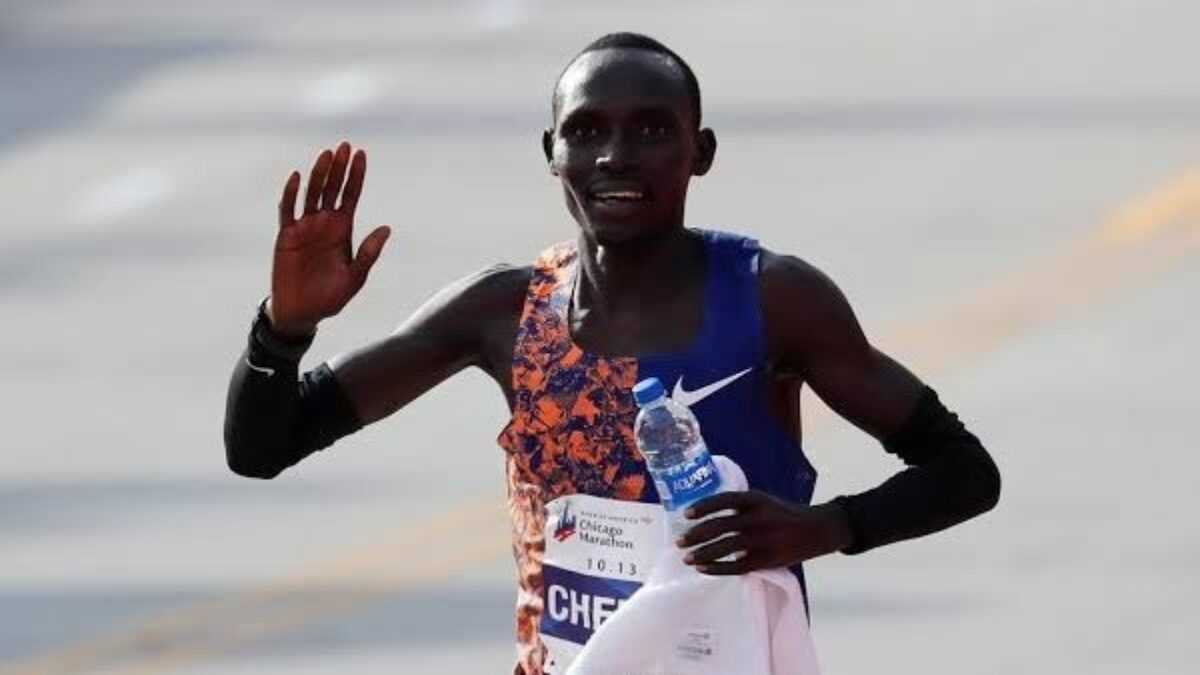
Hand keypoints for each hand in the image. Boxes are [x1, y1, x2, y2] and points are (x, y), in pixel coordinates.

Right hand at [269, 141, 391, 336]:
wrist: (303, 313)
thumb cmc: (331, 297)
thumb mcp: (355, 277)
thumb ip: (369, 253)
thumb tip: (387, 228)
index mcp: (343, 229)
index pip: (351, 195)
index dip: (356, 175)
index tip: (361, 154)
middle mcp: (325, 223)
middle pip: (332, 188)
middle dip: (338, 168)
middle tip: (344, 146)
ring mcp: (305, 227)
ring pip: (312, 194)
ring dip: (318, 174)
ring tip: (326, 154)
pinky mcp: (287, 236)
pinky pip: (288, 210)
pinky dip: (292, 193)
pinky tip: (297, 177)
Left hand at [675, 491, 852, 574]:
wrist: (816, 530)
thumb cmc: (783, 514)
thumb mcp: (764, 501)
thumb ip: (740, 506)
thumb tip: (706, 514)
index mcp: (756, 499)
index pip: (724, 500)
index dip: (703, 507)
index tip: (686, 514)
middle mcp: (758, 518)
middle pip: (720, 526)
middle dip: (696, 535)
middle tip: (679, 542)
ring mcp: (762, 540)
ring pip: (725, 548)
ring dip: (702, 553)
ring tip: (686, 558)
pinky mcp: (766, 560)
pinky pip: (736, 566)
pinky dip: (717, 569)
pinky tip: (703, 569)